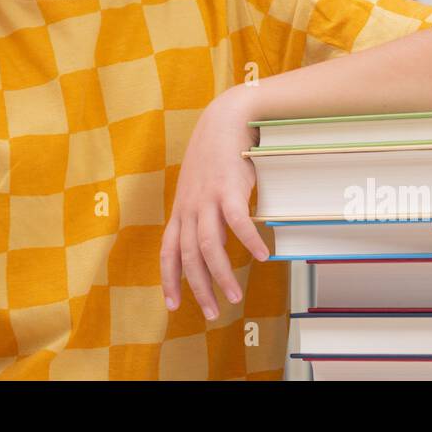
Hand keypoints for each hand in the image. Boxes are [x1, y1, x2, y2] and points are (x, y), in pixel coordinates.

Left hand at [160, 86, 271, 320]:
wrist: (224, 119)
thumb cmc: (215, 154)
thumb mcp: (201, 187)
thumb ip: (204, 214)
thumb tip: (217, 241)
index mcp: (182, 210)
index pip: (169, 251)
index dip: (169, 279)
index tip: (173, 305)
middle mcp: (190, 207)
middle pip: (189, 257)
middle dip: (199, 288)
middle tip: (211, 312)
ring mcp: (207, 198)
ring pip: (209, 246)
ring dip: (222, 275)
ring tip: (234, 297)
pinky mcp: (228, 187)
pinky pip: (238, 221)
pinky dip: (249, 241)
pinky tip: (262, 256)